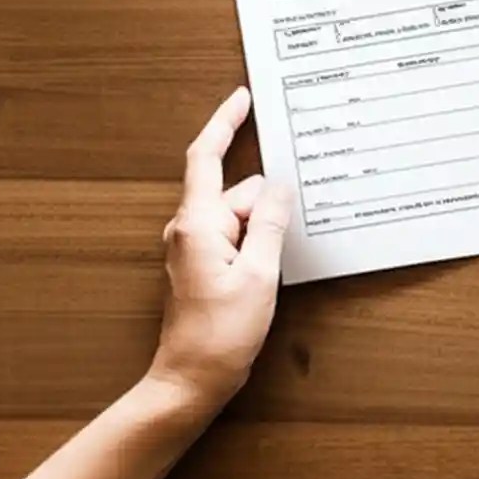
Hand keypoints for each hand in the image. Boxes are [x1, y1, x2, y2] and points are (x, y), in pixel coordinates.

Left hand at [148, 88, 293, 404]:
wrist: (190, 380)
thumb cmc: (220, 334)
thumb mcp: (259, 274)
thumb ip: (270, 224)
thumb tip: (279, 187)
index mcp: (197, 223)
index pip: (207, 157)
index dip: (225, 123)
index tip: (243, 99)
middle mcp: (188, 229)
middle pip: (235, 192)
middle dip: (266, 205)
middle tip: (290, 233)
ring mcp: (192, 248)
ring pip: (238, 218)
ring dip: (263, 231)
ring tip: (275, 267)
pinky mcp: (200, 265)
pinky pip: (234, 237)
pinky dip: (255, 243)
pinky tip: (269, 267)